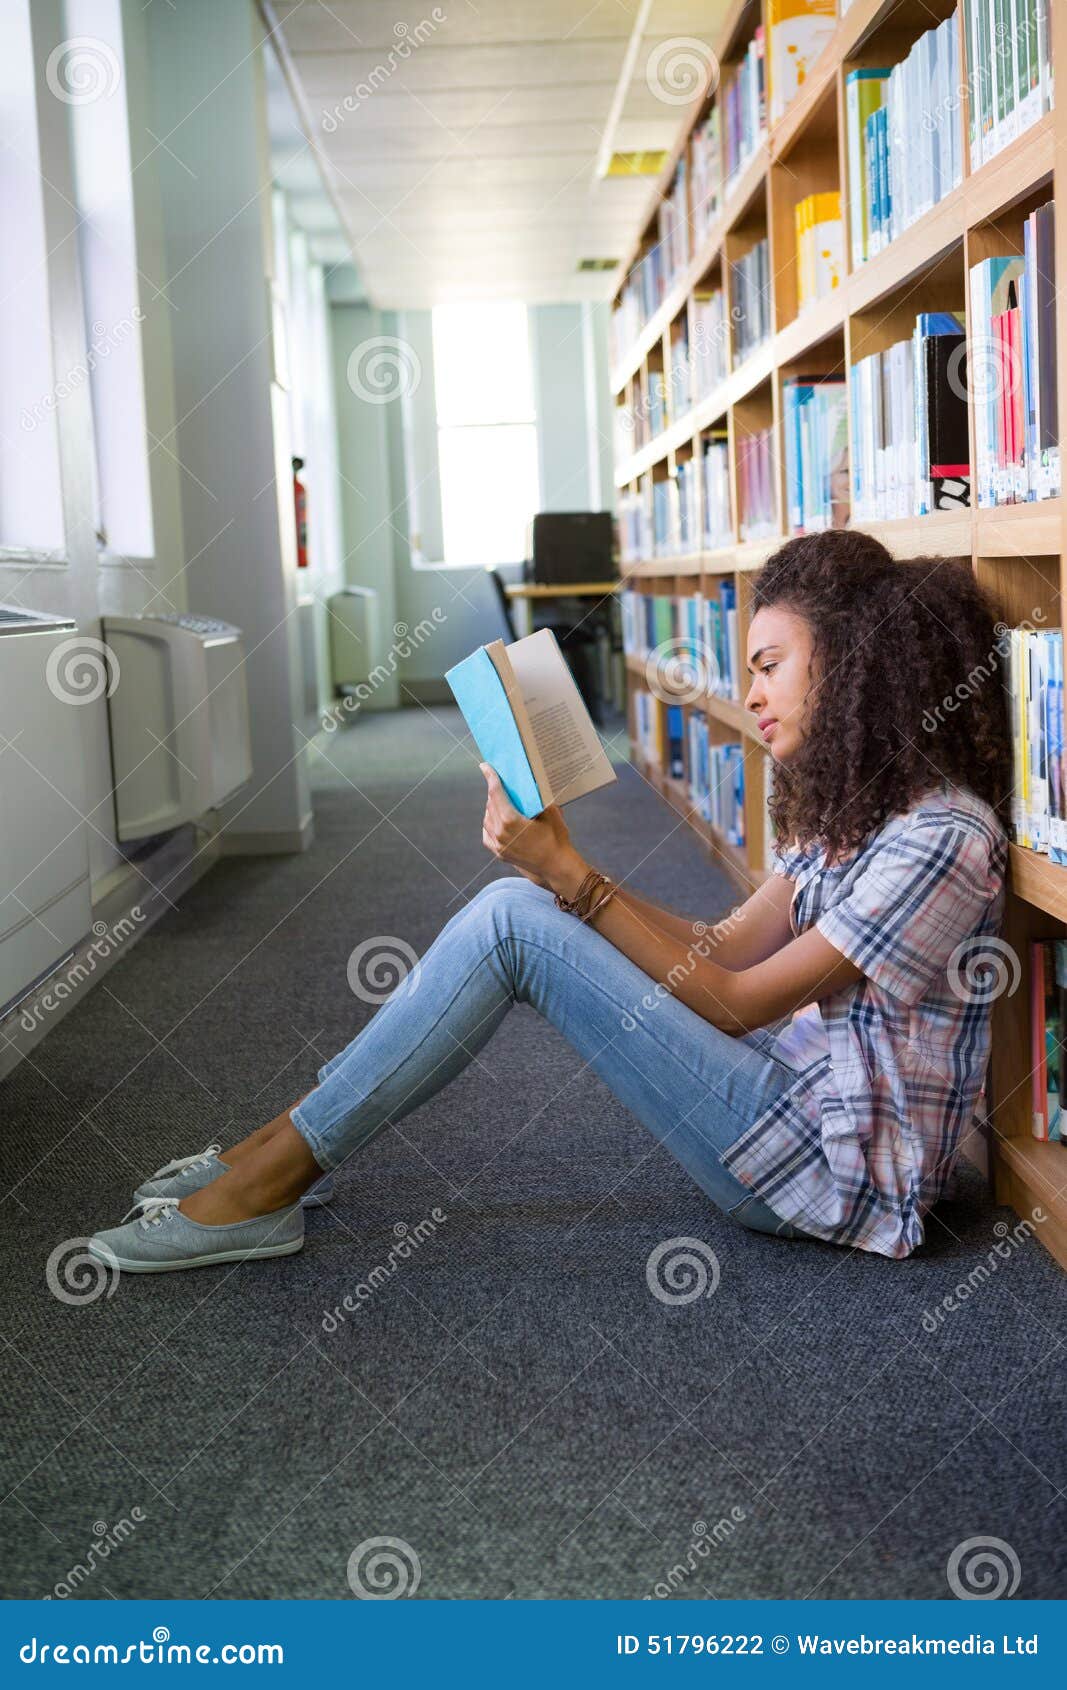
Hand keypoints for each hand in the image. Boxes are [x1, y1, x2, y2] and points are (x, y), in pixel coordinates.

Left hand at [479, 764, 574, 885]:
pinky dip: (490, 824)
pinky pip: (488, 834)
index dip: (490, 777)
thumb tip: (533, 783)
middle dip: (494, 792)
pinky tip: (496, 819)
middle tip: (498, 782)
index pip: (496, 792)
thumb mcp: (550, 812)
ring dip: (492, 808)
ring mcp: (498, 844)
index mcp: (510, 819)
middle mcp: (499, 832)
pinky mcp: (499, 853)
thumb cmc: (556, 838)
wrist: (556, 866)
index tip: (485, 766)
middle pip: (491, 804)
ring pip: (487, 819)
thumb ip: (538, 797)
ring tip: (500, 800)